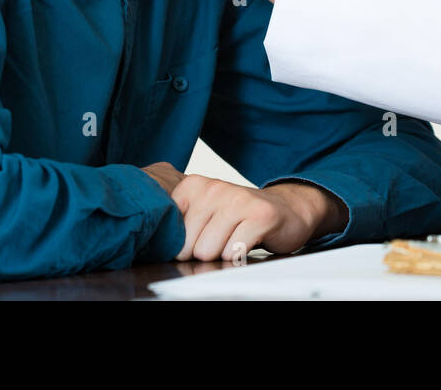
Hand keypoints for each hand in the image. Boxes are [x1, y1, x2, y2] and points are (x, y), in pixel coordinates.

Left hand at [144, 166, 344, 260]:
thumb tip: (154, 249)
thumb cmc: (239, 217)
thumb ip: (179, 225)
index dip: (183, 245)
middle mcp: (214, 187)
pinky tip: (248, 241)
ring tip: (235, 238)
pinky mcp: (260, 215)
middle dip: (204, 250)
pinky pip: (234, 251)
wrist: (286, 209)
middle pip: (189, 246)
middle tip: (222, 238)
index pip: (170, 232)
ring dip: (223, 253)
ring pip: (209, 250)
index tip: (198, 237)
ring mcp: (238, 199)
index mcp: (193, 185)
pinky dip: (239, 254)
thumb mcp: (204, 213)